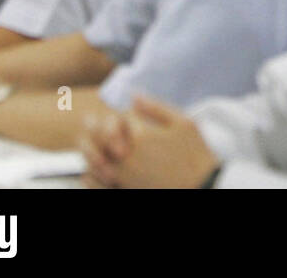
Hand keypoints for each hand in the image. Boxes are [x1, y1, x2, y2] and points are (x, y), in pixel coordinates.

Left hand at [84, 95, 218, 188]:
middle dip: (92, 127)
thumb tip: (133, 96)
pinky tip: (89, 170)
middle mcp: (128, 156)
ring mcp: (124, 176)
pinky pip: (97, 183)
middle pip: (99, 137)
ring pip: (94, 159)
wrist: (201, 186)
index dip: (120, 115)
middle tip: (87, 121)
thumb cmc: (196, 154)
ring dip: (88, 149)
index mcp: (142, 136)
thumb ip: (156, 107)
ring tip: (84, 142)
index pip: (121, 118)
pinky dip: (89, 175)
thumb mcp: (183, 123)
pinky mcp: (125, 189)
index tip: (123, 114)